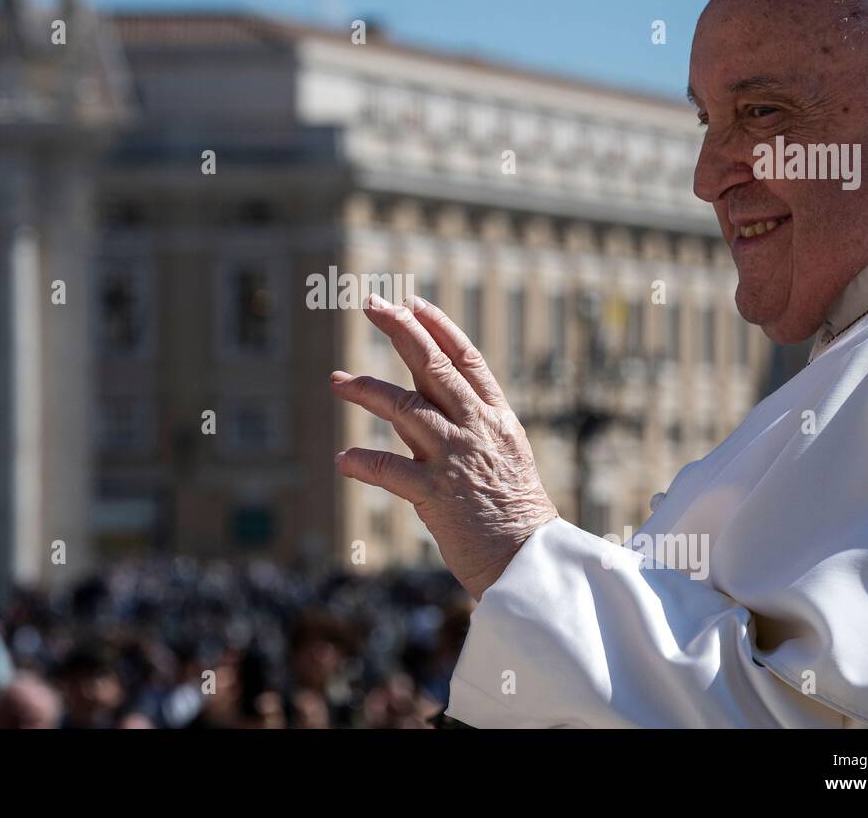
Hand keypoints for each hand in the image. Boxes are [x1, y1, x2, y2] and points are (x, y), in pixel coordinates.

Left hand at [332, 293, 557, 599]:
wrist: (530, 565)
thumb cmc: (512, 515)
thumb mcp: (503, 457)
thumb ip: (466, 428)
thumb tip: (420, 406)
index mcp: (497, 419)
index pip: (467, 360)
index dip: (438, 327)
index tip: (412, 302)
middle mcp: (477, 430)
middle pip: (434, 368)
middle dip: (401, 331)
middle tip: (373, 304)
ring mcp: (456, 460)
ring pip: (405, 408)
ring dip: (367, 389)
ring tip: (336, 379)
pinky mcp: (435, 495)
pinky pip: (389, 470)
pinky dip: (362, 462)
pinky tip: (342, 459)